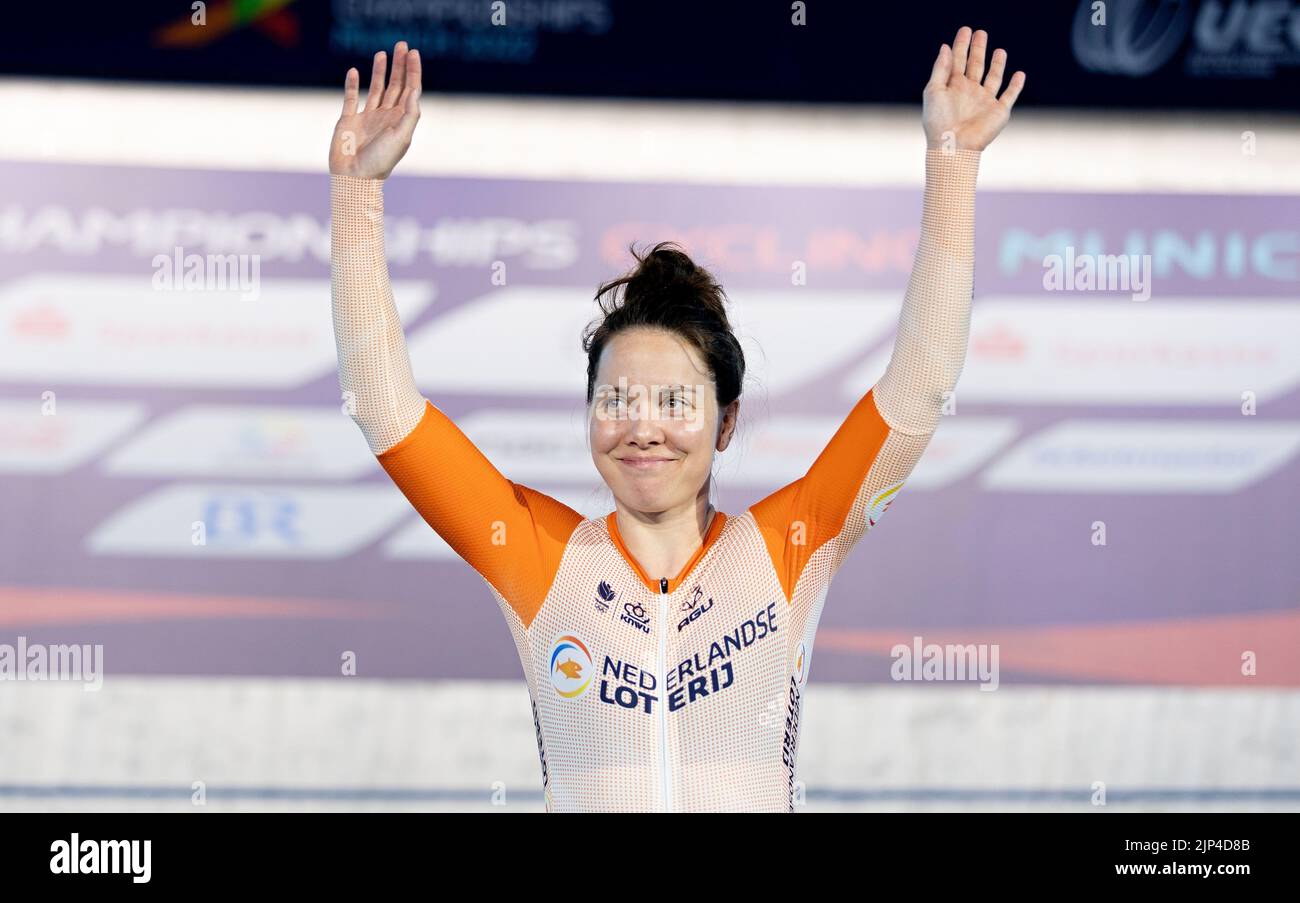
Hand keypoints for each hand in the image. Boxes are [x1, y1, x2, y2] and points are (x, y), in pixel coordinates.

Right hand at [329, 41, 421, 178]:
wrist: (355, 177)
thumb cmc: (381, 161)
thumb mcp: (402, 137)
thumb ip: (410, 114)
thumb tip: (415, 90)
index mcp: (401, 120)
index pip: (410, 90)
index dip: (413, 71)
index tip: (413, 53)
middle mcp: (386, 116)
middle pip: (395, 85)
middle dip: (399, 65)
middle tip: (401, 44)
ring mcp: (367, 118)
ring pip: (376, 88)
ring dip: (380, 71)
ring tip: (382, 53)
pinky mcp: (348, 120)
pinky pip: (350, 98)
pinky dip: (352, 84)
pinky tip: (354, 71)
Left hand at [922, 26, 1024, 151]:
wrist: (953, 146)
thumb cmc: (938, 122)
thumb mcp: (934, 91)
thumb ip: (941, 69)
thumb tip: (946, 47)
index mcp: (953, 88)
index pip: (957, 61)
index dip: (961, 45)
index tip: (965, 30)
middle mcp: (969, 93)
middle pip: (975, 65)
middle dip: (978, 49)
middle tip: (980, 32)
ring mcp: (984, 101)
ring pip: (993, 78)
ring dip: (997, 64)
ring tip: (999, 50)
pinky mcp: (999, 111)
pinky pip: (1009, 95)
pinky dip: (1016, 85)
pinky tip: (1019, 74)